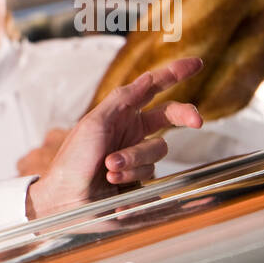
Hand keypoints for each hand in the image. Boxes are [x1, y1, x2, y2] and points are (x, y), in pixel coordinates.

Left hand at [25, 58, 204, 218]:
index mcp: (119, 114)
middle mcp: (131, 132)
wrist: (66, 199)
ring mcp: (137, 155)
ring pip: (158, 149)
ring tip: (109, 166)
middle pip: (169, 115)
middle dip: (184, 115)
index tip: (197, 64)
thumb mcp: (94, 123)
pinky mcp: (141, 178)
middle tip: (196, 121)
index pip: (152, 88)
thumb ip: (122, 99)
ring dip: (134, 157)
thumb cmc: (72, 161)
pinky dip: (132, 175)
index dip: (174, 74)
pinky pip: (152, 172)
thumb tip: (148, 78)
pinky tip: (112, 180)